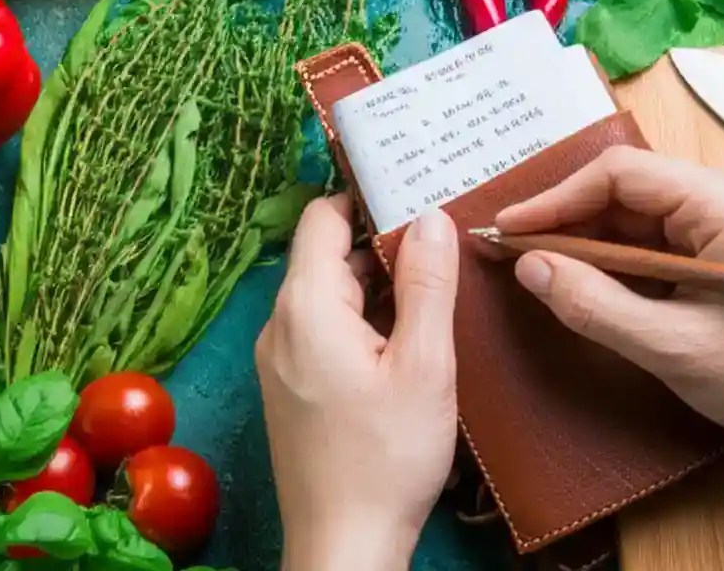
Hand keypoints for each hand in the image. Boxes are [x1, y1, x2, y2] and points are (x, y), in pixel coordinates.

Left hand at [256, 197, 459, 570]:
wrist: (345, 546)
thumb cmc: (387, 458)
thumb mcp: (424, 365)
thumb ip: (426, 285)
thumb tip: (430, 217)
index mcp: (306, 308)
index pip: (321, 217)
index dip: (366, 197)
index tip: (417, 189)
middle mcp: (280, 326)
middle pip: (327, 256)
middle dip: (382, 242)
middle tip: (443, 236)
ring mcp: (280, 361)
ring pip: (329, 295)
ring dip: (377, 284)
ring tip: (436, 284)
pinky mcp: (292, 389)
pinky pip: (325, 330)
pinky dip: (364, 319)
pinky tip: (408, 336)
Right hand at [496, 147, 723, 448]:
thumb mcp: (671, 346)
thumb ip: (596, 305)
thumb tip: (529, 267)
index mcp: (723, 204)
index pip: (621, 175)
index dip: (556, 199)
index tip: (506, 230)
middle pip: (628, 190)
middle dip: (567, 220)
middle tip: (512, 253)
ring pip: (639, 216)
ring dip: (589, 242)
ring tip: (537, 268)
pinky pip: (658, 240)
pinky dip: (617, 260)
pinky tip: (585, 282)